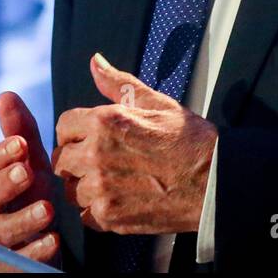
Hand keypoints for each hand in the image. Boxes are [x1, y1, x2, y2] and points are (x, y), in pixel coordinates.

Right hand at [0, 91, 60, 271]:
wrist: (41, 239)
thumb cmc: (30, 194)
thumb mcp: (29, 162)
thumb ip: (19, 131)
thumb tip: (6, 94)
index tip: (21, 144)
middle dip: (2, 185)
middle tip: (27, 173)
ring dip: (22, 220)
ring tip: (47, 210)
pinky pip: (14, 261)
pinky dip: (33, 251)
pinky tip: (52, 241)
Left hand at [52, 53, 217, 235]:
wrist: (215, 181)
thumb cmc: (189, 140)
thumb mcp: (155, 103)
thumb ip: (118, 83)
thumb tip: (95, 61)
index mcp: (104, 121)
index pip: (63, 126)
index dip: (75, 132)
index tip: (88, 139)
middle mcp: (96, 154)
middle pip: (62, 160)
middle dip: (77, 160)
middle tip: (102, 163)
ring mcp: (101, 188)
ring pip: (72, 190)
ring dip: (86, 187)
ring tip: (113, 182)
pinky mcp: (109, 216)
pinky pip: (85, 215)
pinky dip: (98, 210)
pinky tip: (120, 200)